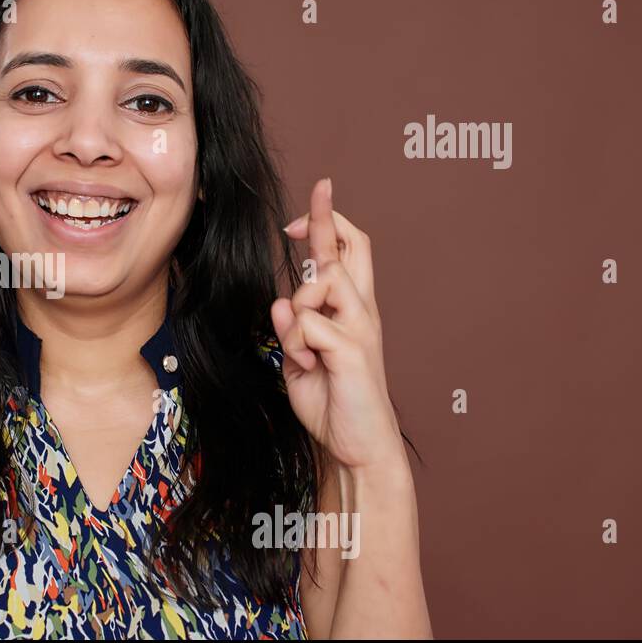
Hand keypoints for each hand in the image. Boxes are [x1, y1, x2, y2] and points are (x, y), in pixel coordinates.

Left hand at [271, 178, 403, 470]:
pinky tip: (310, 368)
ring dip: (295, 314)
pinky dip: (295, 345)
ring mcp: (360, 328)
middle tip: (314, 197)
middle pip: (349, 249)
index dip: (328, 224)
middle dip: (326, 219)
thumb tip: (280, 301)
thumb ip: (292, 329)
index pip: (346, 254)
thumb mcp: (300, 359)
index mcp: (350, 312)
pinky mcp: (353, 348)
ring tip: (303, 354)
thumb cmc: (332, 402)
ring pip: (316, 285)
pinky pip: (306, 324)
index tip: (311, 203)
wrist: (357, 446)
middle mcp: (361, 312)